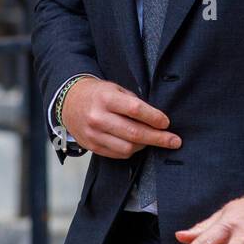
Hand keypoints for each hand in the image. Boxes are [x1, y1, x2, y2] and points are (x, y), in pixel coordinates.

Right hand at [60, 77, 179, 158]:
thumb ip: (134, 102)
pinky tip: (138, 144)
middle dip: (158, 138)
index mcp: (106, 98)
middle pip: (134, 133)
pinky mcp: (92, 146)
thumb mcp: (116, 89)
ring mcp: (94, 134)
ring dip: (145, 145)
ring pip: (127, 148)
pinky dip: (132, 151)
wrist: (69, 102)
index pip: (135, 109)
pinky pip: (118, 154)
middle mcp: (98, 117)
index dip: (154, 117)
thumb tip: (158, 119)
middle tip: (175, 141)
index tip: (167, 123)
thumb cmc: (98, 94)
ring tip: (154, 140)